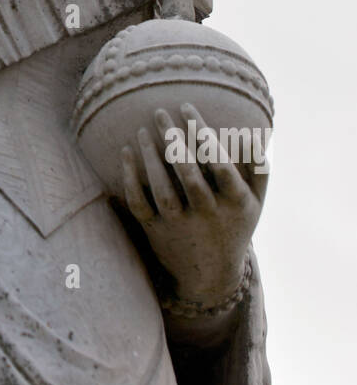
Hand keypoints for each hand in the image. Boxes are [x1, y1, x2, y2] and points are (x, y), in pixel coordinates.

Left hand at [120, 102, 263, 308]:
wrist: (211, 277)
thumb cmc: (234, 226)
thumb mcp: (254, 203)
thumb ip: (258, 169)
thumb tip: (251, 133)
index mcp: (235, 203)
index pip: (219, 163)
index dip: (203, 133)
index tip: (187, 107)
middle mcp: (208, 214)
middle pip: (188, 174)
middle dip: (173, 139)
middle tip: (159, 111)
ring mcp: (181, 225)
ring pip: (163, 189)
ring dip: (150, 157)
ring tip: (141, 130)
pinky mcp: (157, 232)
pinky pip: (140, 204)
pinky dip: (131, 179)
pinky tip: (126, 152)